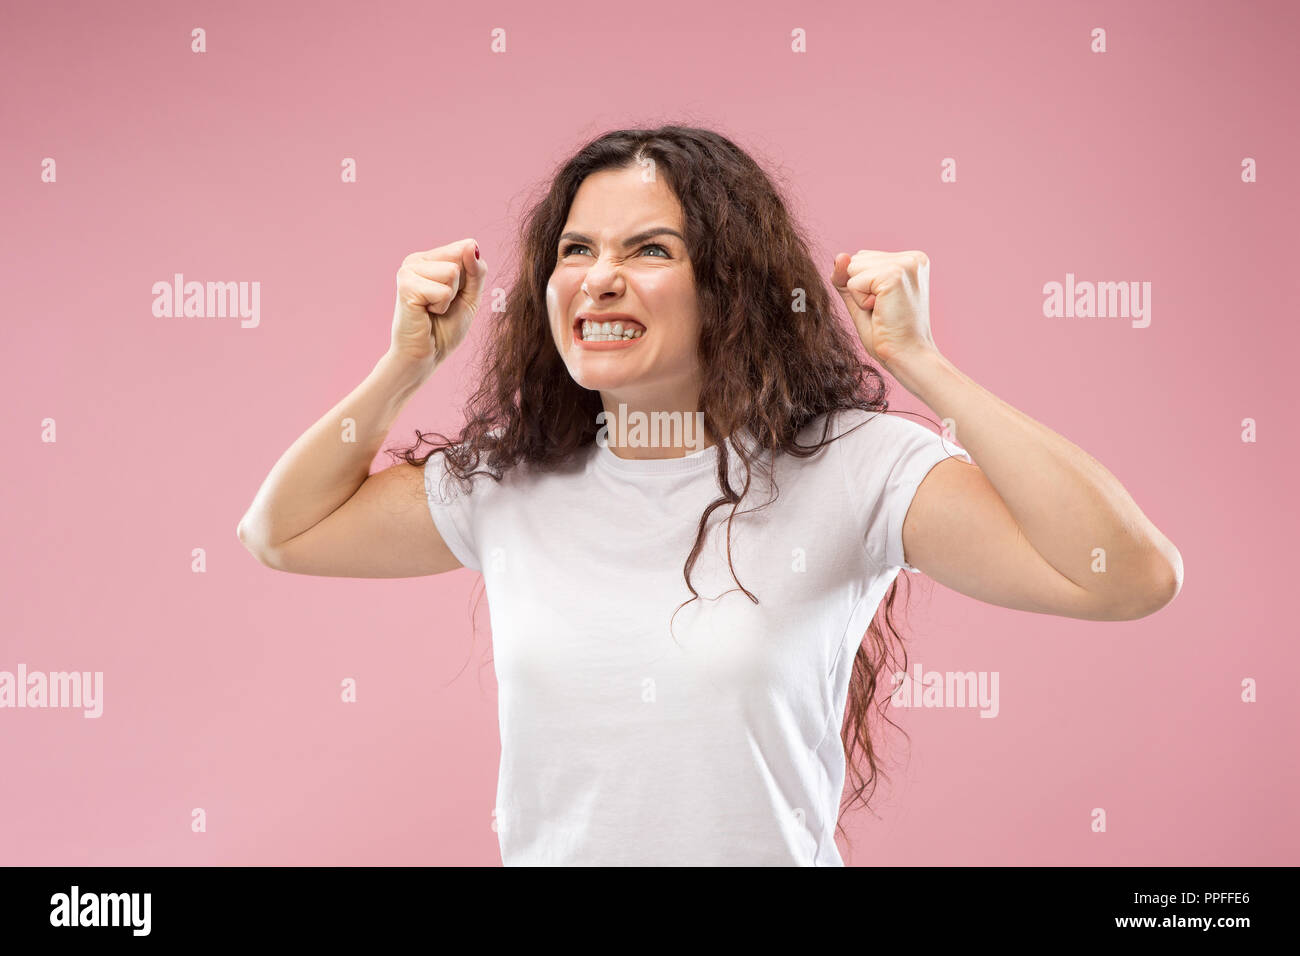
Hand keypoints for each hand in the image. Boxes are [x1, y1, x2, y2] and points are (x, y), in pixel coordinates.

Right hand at [389, 238, 487, 368]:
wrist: (425, 356)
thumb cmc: (445, 328)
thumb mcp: (470, 297)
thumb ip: (476, 271)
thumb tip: (472, 245)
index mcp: (430, 258)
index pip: (466, 248)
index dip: (469, 277)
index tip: (453, 296)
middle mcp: (416, 259)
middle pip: (460, 258)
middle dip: (460, 288)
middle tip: (441, 305)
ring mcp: (408, 270)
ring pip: (452, 272)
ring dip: (449, 298)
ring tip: (432, 309)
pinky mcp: (405, 285)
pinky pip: (443, 290)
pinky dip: (441, 307)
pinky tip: (425, 313)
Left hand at [831, 249, 938, 369]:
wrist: (906, 356)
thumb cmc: (888, 334)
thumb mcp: (862, 299)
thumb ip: (848, 277)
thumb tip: (840, 256)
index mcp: (911, 260)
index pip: (863, 258)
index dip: (863, 286)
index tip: (887, 305)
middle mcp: (913, 257)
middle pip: (856, 259)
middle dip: (860, 288)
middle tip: (885, 310)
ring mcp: (906, 264)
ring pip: (853, 267)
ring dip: (859, 295)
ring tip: (884, 310)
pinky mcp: (895, 274)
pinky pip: (854, 282)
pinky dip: (860, 301)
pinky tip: (882, 311)